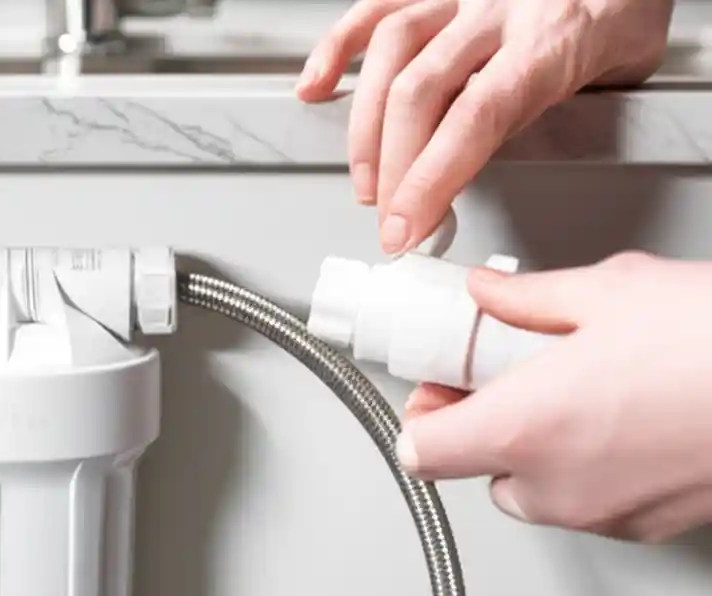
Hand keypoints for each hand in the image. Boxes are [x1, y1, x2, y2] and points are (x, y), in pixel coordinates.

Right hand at [296, 0, 673, 253]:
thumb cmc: (624, 6)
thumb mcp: (620, 69)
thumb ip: (554, 111)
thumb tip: (495, 167)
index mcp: (552, 36)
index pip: (475, 117)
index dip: (430, 179)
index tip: (408, 226)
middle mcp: (499, 6)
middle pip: (419, 94)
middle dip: (393, 171)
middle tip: (389, 220)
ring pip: (390, 55)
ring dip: (366, 129)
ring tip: (366, 180)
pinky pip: (374, 8)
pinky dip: (337, 48)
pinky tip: (319, 85)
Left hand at [396, 252, 711, 541]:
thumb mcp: (610, 293)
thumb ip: (528, 299)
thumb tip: (489, 294)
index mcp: (525, 426)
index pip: (421, 452)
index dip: (421, 418)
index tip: (439, 387)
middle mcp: (556, 485)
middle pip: (477, 472)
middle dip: (485, 427)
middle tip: (508, 378)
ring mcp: (605, 513)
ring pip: (535, 493)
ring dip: (538, 449)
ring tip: (576, 392)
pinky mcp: (650, 526)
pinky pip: (592, 503)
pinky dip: (591, 468)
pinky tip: (624, 417)